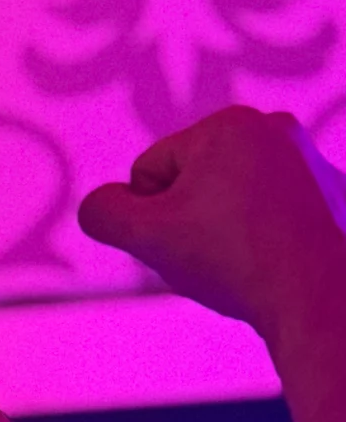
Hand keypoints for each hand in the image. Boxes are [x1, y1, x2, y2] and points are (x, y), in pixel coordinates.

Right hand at [77, 105, 345, 337]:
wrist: (318, 297)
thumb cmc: (232, 261)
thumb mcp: (145, 237)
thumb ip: (102, 214)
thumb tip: (98, 206)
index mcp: (227, 124)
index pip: (149, 172)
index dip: (151, 218)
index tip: (187, 241)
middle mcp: (274, 127)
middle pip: (191, 181)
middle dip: (188, 220)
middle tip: (213, 255)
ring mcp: (308, 158)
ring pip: (230, 198)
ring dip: (222, 229)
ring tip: (243, 260)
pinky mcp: (330, 192)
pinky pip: (269, 212)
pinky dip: (262, 236)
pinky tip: (272, 261)